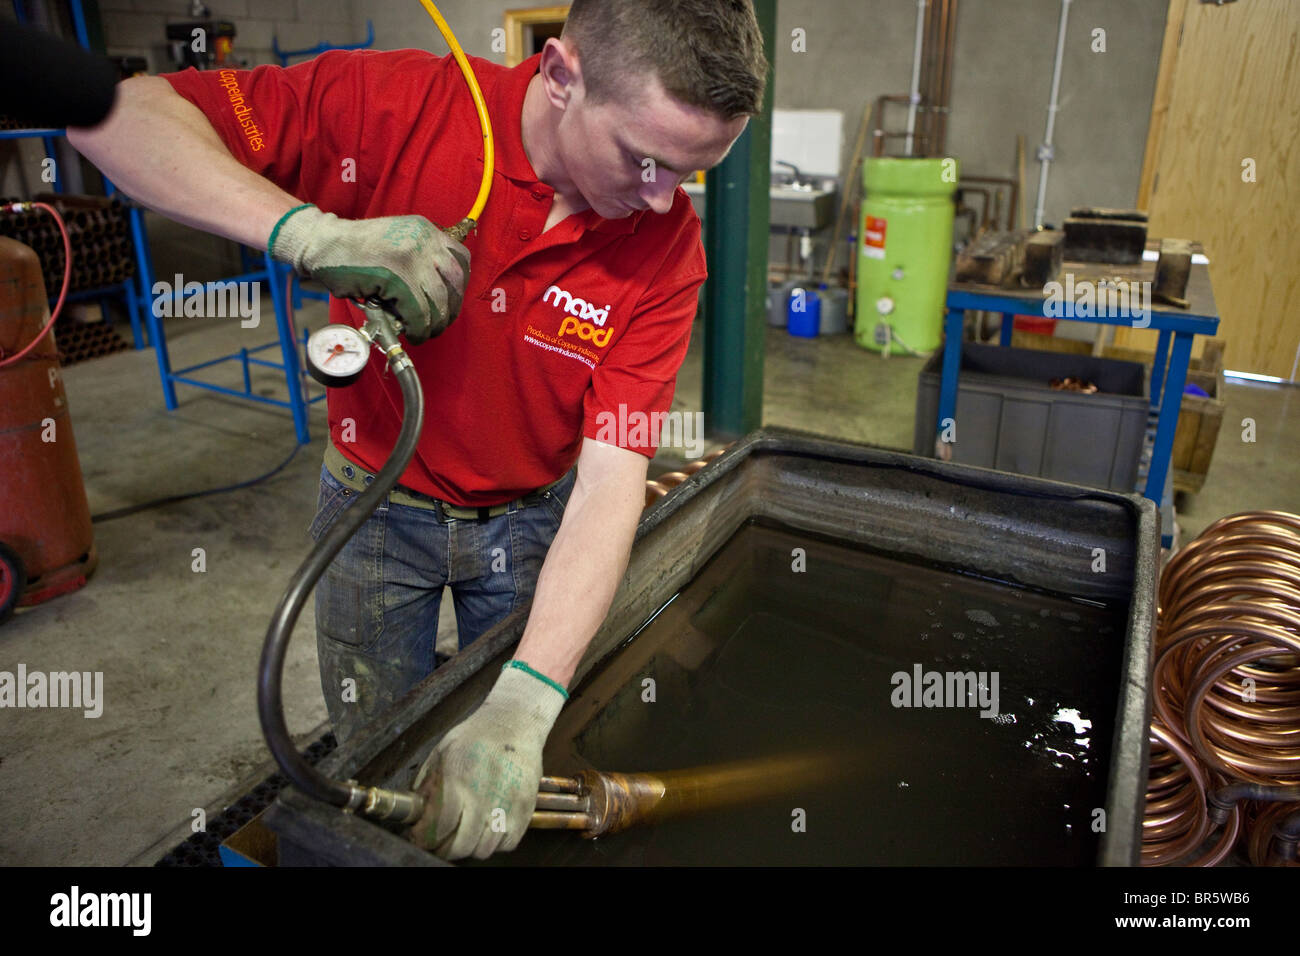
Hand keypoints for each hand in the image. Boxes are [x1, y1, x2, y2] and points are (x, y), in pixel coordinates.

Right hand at [269, 204, 468, 344]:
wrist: (323, 243)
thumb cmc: (356, 249)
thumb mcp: (397, 242)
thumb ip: (420, 261)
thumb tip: (436, 300)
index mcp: (425, 230)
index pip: (461, 260)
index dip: (459, 287)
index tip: (451, 302)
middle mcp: (423, 240)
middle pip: (454, 282)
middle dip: (450, 309)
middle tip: (439, 324)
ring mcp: (410, 258)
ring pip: (438, 301)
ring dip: (434, 323)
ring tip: (424, 332)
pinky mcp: (396, 278)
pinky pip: (418, 311)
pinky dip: (418, 328)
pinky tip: (413, 333)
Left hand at [408, 662, 566, 859]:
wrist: (516, 720)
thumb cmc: (476, 734)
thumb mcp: (443, 750)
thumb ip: (427, 781)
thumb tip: (416, 811)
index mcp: (460, 778)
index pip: (441, 826)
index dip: (426, 839)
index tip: (420, 839)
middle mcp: (485, 794)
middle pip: (462, 845)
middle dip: (445, 849)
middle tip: (440, 843)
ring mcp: (509, 802)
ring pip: (486, 849)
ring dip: (471, 848)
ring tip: (464, 836)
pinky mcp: (527, 806)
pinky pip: (509, 842)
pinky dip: (496, 843)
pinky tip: (487, 830)